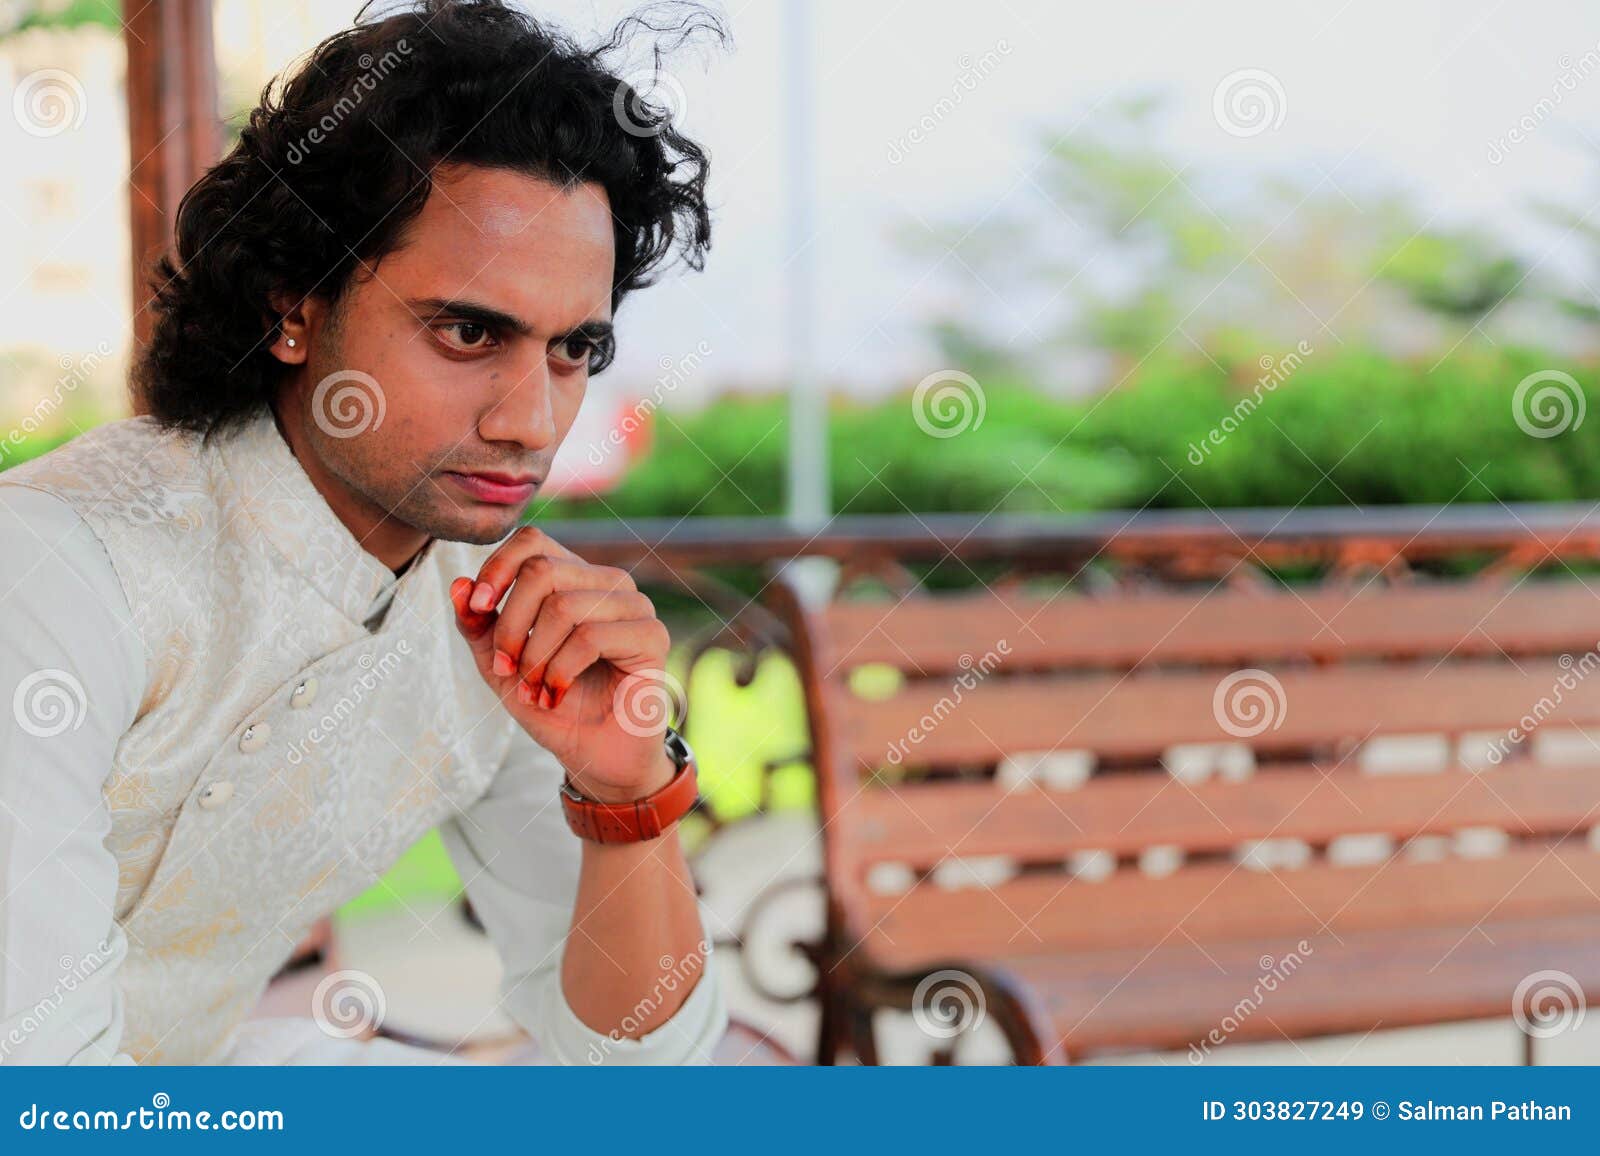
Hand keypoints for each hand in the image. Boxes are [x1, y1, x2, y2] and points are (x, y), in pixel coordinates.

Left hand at [448, 526, 677, 803]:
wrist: (594, 756)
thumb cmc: (551, 703)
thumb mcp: (500, 663)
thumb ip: (477, 624)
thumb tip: (458, 584)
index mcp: (573, 576)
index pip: (531, 540)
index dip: (496, 568)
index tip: (476, 609)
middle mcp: (607, 581)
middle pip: (542, 571)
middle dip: (511, 625)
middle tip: (508, 668)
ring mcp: (635, 605)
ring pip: (563, 606)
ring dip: (535, 658)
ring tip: (534, 689)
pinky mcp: (652, 635)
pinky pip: (589, 638)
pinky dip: (560, 672)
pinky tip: (556, 695)